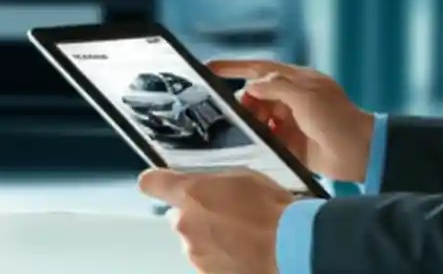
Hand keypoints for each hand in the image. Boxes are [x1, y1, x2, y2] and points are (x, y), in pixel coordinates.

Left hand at [138, 167, 293, 273]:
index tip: (160, 184)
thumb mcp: (244, 177)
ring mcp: (194, 254)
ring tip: (243, 238)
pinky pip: (209, 263)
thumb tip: (207, 187)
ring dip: (211, 240)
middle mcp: (185, 224)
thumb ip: (214, 183)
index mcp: (190, 193)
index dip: (157, 183)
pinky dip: (222, 259)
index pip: (152, 183)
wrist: (290, 246)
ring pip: (195, 243)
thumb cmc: (271, 207)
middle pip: (180, 218)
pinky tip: (244, 254)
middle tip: (227, 216)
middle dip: (197, 217)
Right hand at [207, 59, 374, 182]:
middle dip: (244, 102)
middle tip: (240, 114)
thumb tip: (250, 86)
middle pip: (255, 95)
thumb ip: (276, 87)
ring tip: (251, 130)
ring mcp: (289, 121)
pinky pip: (264, 138)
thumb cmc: (336, 119)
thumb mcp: (306, 96)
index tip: (208, 67)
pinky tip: (254, 144)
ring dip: (250, 122)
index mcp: (296, 80)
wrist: (359, 153)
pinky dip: (257, 139)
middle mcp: (290, 98)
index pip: (259, 68)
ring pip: (257, 117)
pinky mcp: (289, 143)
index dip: (233, 67)